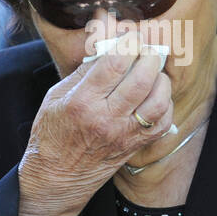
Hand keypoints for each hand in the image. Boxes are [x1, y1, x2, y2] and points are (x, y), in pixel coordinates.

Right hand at [18, 30, 174, 215]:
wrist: (55, 178)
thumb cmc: (51, 134)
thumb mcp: (55, 96)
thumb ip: (84, 71)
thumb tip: (107, 44)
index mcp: (82, 102)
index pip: (114, 64)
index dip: (128, 43)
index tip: (131, 36)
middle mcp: (106, 119)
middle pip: (142, 80)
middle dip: (150, 56)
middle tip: (148, 48)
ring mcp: (123, 135)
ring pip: (158, 101)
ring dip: (161, 80)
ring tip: (154, 71)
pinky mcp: (134, 146)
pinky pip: (162, 123)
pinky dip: (165, 104)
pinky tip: (156, 95)